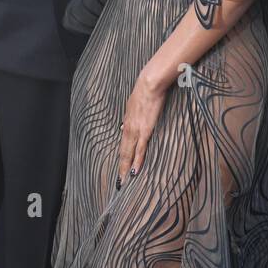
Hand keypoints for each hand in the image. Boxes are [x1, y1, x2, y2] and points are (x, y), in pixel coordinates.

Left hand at [117, 71, 168, 186]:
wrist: (149, 84)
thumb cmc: (144, 91)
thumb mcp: (132, 104)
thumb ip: (129, 117)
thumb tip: (123, 126)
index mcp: (127, 122)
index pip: (123, 143)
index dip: (122, 157)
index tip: (120, 168)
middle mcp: (128, 128)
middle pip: (123, 152)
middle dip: (121, 168)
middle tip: (119, 182)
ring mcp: (136, 130)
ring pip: (128, 154)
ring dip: (126, 168)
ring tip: (124, 182)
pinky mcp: (145, 130)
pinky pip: (140, 150)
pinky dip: (137, 162)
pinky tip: (135, 172)